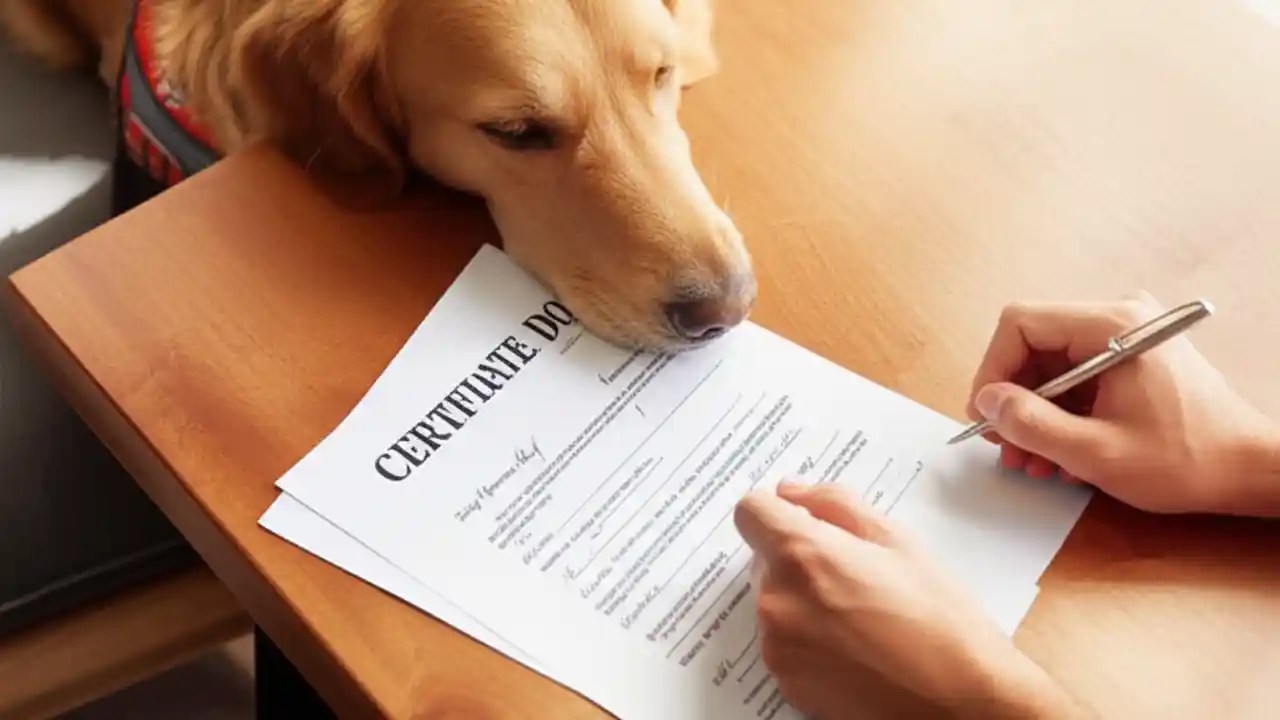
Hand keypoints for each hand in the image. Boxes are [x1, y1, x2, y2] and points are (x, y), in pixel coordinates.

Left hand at [733, 482, 1082, 719]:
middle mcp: (778, 600)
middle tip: (853, 573)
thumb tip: (790, 491)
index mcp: (803, 555)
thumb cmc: (940, 619)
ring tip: (860, 614)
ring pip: (774, 601)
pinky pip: (783, 642)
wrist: (960, 701)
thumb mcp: (898, 540)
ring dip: (802, 598)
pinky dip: (807, 638)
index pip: (750, 511)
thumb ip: (834, 504)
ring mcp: (777, 646)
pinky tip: (853, 645)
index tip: (800, 520)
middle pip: (763, 558)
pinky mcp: (785, 681)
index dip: (775, 510)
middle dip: (797, 557)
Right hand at [967, 292, 1279, 515]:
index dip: (992, 369)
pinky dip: (1060, 414)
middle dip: (1013, 400)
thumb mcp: (1096, 451)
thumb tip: (986, 402)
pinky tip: (1057, 454)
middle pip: (1034, 345)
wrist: (1251, 470)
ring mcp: (1125, 338)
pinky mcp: (1130, 360)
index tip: (986, 415)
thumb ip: (1032, 424)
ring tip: (1032, 460)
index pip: (1021, 323)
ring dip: (1034, 414)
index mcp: (1112, 326)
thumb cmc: (1187, 459)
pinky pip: (1076, 378)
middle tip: (1005, 447)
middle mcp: (1118, 319)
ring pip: (1051, 366)